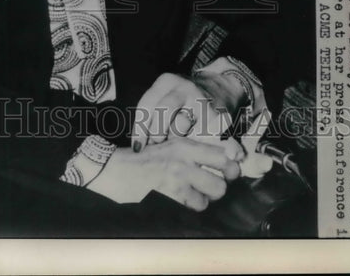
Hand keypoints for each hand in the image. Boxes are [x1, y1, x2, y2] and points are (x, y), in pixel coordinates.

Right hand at [88, 137, 239, 209]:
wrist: (118, 169)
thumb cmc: (144, 159)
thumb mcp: (169, 147)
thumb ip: (191, 152)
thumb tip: (220, 160)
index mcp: (184, 145)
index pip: (221, 155)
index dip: (231, 166)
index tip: (230, 171)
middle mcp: (184, 160)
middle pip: (221, 180)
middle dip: (220, 186)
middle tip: (212, 186)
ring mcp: (178, 179)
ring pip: (212, 194)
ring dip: (207, 197)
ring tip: (197, 193)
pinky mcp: (171, 194)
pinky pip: (197, 204)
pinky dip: (195, 205)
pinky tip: (185, 200)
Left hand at [131, 73, 242, 152]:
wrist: (218, 90)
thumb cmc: (182, 100)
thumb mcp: (165, 96)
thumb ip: (152, 114)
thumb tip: (138, 146)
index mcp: (166, 81)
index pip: (147, 105)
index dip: (139, 129)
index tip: (136, 147)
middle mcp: (183, 87)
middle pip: (163, 112)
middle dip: (156, 133)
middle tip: (157, 143)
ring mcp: (200, 100)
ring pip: (180, 126)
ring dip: (175, 138)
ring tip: (176, 139)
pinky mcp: (214, 115)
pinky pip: (196, 136)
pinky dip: (191, 143)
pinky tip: (191, 141)